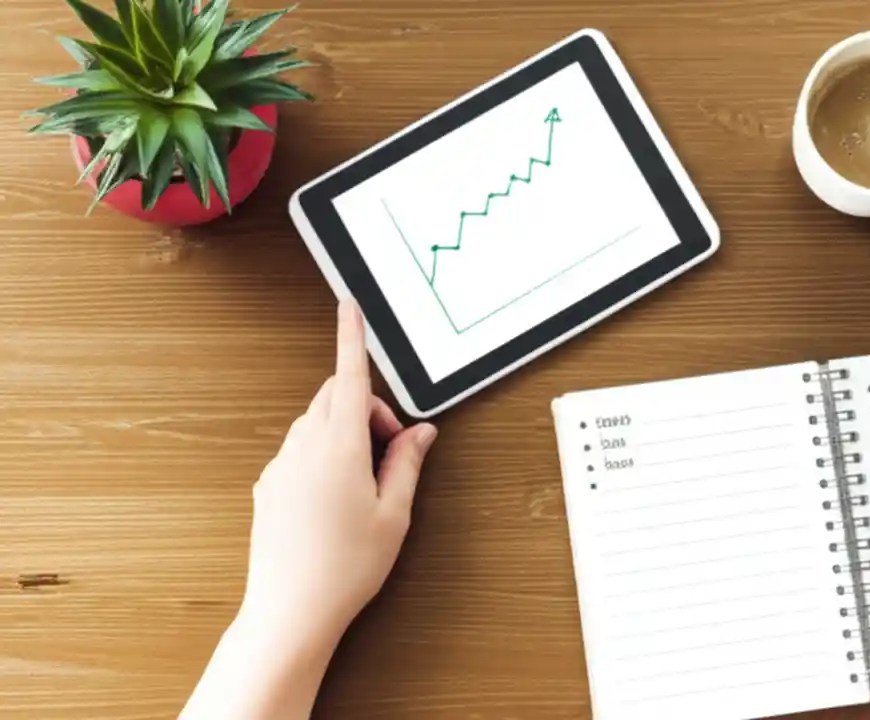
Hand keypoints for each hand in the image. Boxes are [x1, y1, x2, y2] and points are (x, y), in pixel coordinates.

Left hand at [240, 300, 437, 647]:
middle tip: (393, 452)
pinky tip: (338, 500)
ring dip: (347, 433)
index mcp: (339, 448)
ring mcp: (280, 466)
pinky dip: (325, 455)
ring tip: (368, 484)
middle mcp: (303, 448)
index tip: (349, 307)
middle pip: (336, 397)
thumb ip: (408, 463)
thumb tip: (420, 433)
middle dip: (369, 408)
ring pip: (317, 423)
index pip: (349, 377)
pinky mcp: (268, 486)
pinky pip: (300, 450)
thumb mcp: (394, 514)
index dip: (351, 338)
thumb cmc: (346, 568)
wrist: (290, 610)